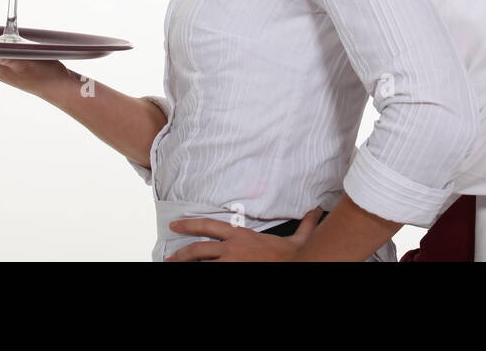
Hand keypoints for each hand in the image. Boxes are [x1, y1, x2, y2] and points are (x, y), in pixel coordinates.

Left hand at [165, 207, 323, 261]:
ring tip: (173, 268)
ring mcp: (229, 264)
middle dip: (180, 254)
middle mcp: (231, 249)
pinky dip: (200, 273)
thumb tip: (316, 211)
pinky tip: (192, 275)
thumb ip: (306, 224)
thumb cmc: (292, 257)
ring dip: (186, 267)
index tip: (175, 225)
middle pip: (197, 249)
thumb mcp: (298, 238)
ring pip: (200, 265)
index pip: (208, 225)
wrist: (295, 264)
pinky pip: (210, 274)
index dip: (189, 224)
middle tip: (169, 258)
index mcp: (241, 236)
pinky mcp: (232, 274)